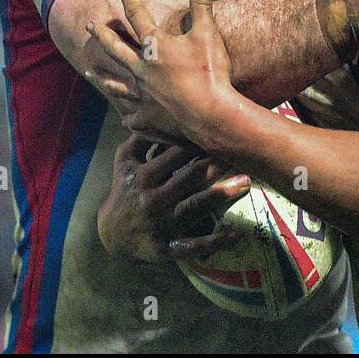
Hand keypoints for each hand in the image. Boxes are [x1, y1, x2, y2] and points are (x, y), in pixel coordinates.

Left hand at [88, 0, 237, 151]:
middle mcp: (142, 68)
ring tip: (89, 71)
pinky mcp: (148, 116)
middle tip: (89, 26)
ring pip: (116, 83)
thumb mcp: (207, 33)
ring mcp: (143, 94)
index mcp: (155, 46)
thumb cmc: (209, 72)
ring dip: (103, 76)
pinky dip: (129, 116)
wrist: (209, 114)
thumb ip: (200, 2)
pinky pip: (133, 116)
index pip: (138, 14)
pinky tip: (124, 118)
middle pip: (116, 48)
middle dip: (102, 35)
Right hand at [97, 133, 249, 261]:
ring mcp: (161, 224)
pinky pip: (196, 245)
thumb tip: (158, 110)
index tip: (221, 133)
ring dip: (223, 194)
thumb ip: (141, 138)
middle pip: (189, 177)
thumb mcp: (124, 162)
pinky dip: (217, 240)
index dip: (199, 142)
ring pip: (196, 206)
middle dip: (217, 164)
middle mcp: (151, 198)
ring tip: (247, 183)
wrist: (111, 235)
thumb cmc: (124, 190)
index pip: (174, 154)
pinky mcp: (168, 247)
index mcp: (141, 175)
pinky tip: (238, 233)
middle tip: (242, 154)